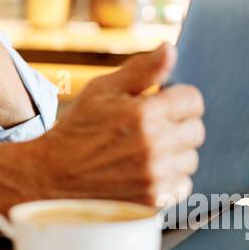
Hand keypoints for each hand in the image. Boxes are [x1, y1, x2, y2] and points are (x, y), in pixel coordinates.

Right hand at [37, 44, 204, 207]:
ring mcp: (155, 176)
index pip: (193, 100)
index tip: (160, 103)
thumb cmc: (78, 128)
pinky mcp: (153, 200)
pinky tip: (145, 170)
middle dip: (177, 124)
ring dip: (174, 152)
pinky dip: (169, 177)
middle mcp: (155, 146)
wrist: (52, 175)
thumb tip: (170, 49)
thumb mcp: (103, 90)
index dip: (177, 98)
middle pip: (196, 130)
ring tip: (144, 150)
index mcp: (145, 114)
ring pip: (190, 158)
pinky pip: (183, 184)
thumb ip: (142, 70)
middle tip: (150, 127)